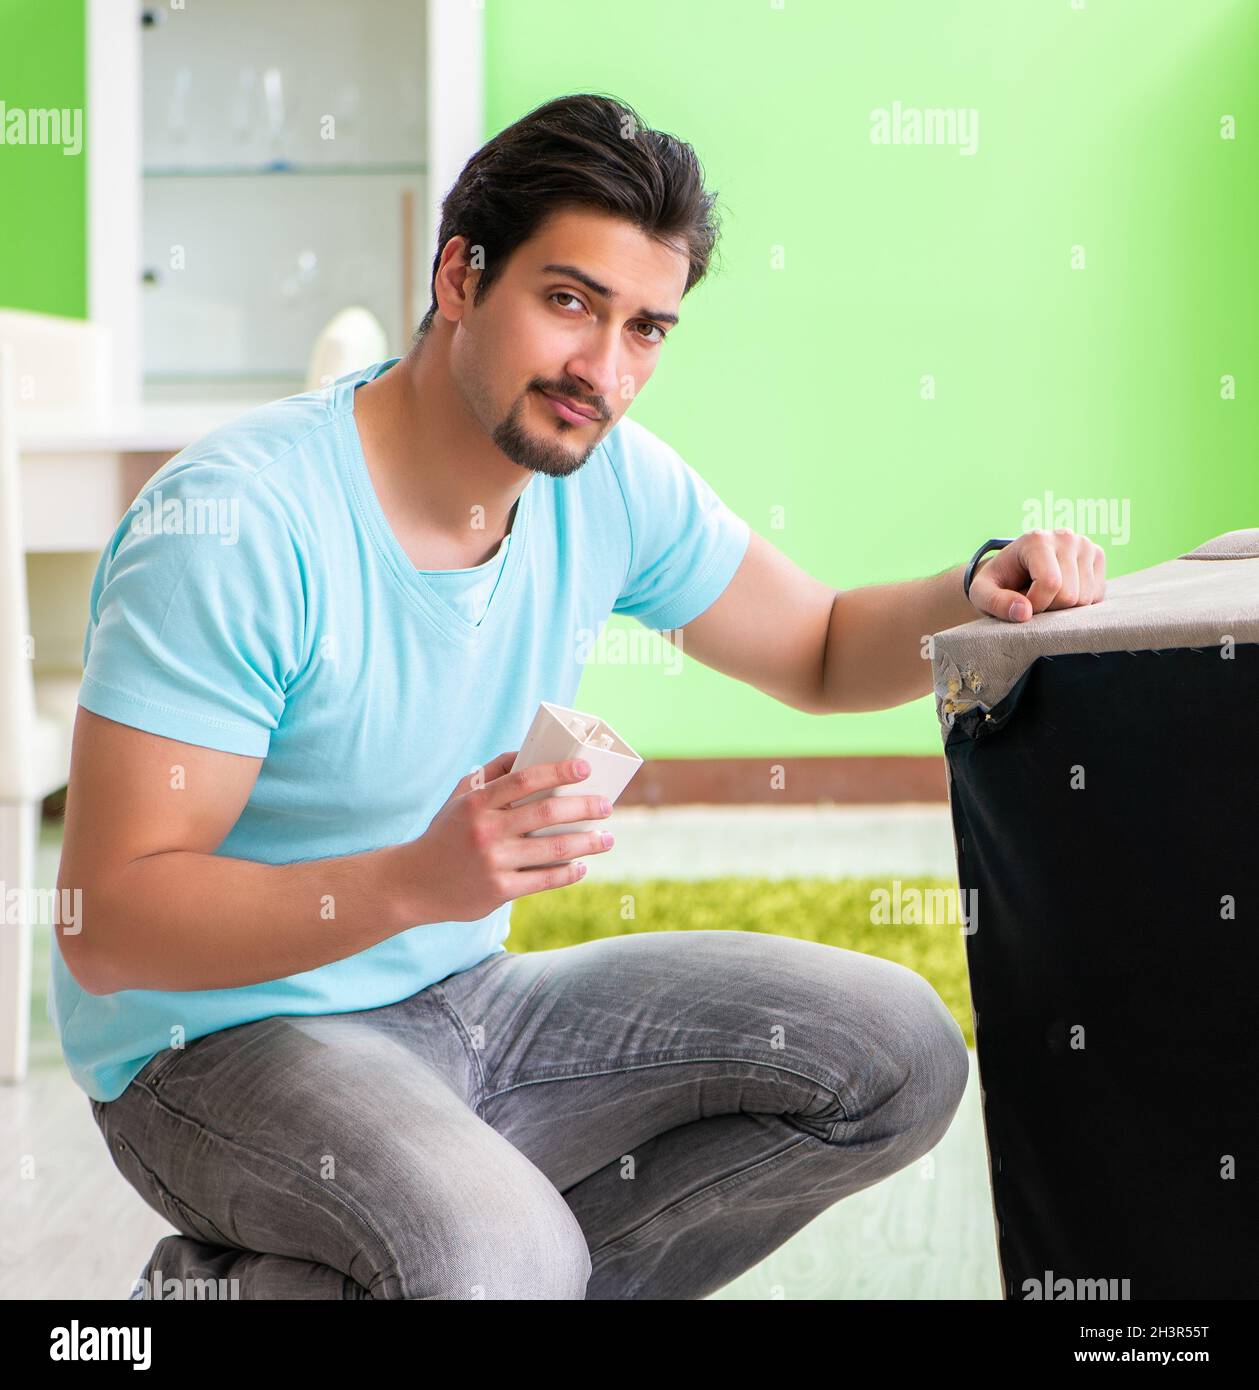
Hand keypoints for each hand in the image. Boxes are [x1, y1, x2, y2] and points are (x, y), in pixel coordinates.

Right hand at [405, 751, 615, 921]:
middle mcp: (486, 831)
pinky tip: (582, 866)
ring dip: (586, 843)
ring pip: (552, 848)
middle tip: (607, 806)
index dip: (558, 772)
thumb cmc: (445, 834)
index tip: (585, 770)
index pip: (525, 779)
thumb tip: (526, 752)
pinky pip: (544, 879)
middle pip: (546, 813)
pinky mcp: (499, 890)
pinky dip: (568, 872)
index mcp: (477, 803)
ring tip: (606, 838)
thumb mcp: (459, 798)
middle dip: (584, 808)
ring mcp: (494, 862)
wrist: (414, 883)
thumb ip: (491, 773)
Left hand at [968, 528, 1105, 622]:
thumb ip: (995, 603)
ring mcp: (1085, 545)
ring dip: (1063, 608)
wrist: (1015, 569)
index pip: (1050, 583)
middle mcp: (1066, 537)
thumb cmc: (998, 581)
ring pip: (1085, 599)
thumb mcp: (982, 593)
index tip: (1020, 605)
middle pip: (1070, 594)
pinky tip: (1061, 592)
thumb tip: (1024, 612)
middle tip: (1032, 599)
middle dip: (1049, 608)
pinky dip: (1077, 604)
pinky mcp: (1098, 557)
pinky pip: (1096, 597)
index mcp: (1037, 539)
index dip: (1036, 605)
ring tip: (1045, 595)